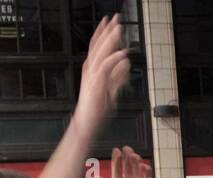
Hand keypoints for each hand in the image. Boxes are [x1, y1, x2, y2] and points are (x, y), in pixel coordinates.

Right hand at [74, 16, 129, 133]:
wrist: (86, 123)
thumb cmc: (96, 110)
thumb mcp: (111, 90)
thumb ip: (119, 76)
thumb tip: (126, 63)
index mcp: (92, 69)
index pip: (97, 46)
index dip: (103, 33)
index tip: (110, 22)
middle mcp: (90, 70)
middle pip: (99, 45)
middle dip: (108, 31)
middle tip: (116, 19)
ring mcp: (92, 76)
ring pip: (102, 53)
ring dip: (111, 40)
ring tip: (119, 29)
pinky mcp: (96, 84)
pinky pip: (106, 68)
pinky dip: (115, 59)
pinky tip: (123, 54)